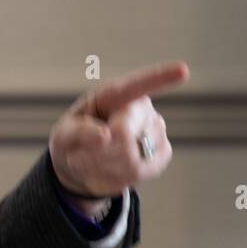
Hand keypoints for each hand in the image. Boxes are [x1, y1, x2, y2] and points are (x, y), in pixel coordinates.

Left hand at [48, 61, 189, 198]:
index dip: (161, 77)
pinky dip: (118, 177)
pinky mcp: (163, 153)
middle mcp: (141, 108)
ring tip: (92, 162)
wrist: (84, 165)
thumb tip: (105, 136)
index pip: (139, 85)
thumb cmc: (73, 141)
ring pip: (132, 158)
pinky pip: (141, 171)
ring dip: (104, 167)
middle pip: (123, 135)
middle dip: (96, 153)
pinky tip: (109, 169)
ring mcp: (156, 130)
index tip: (183, 71)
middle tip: (77, 157)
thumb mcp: (63, 136)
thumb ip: (78, 133)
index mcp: (115, 95)